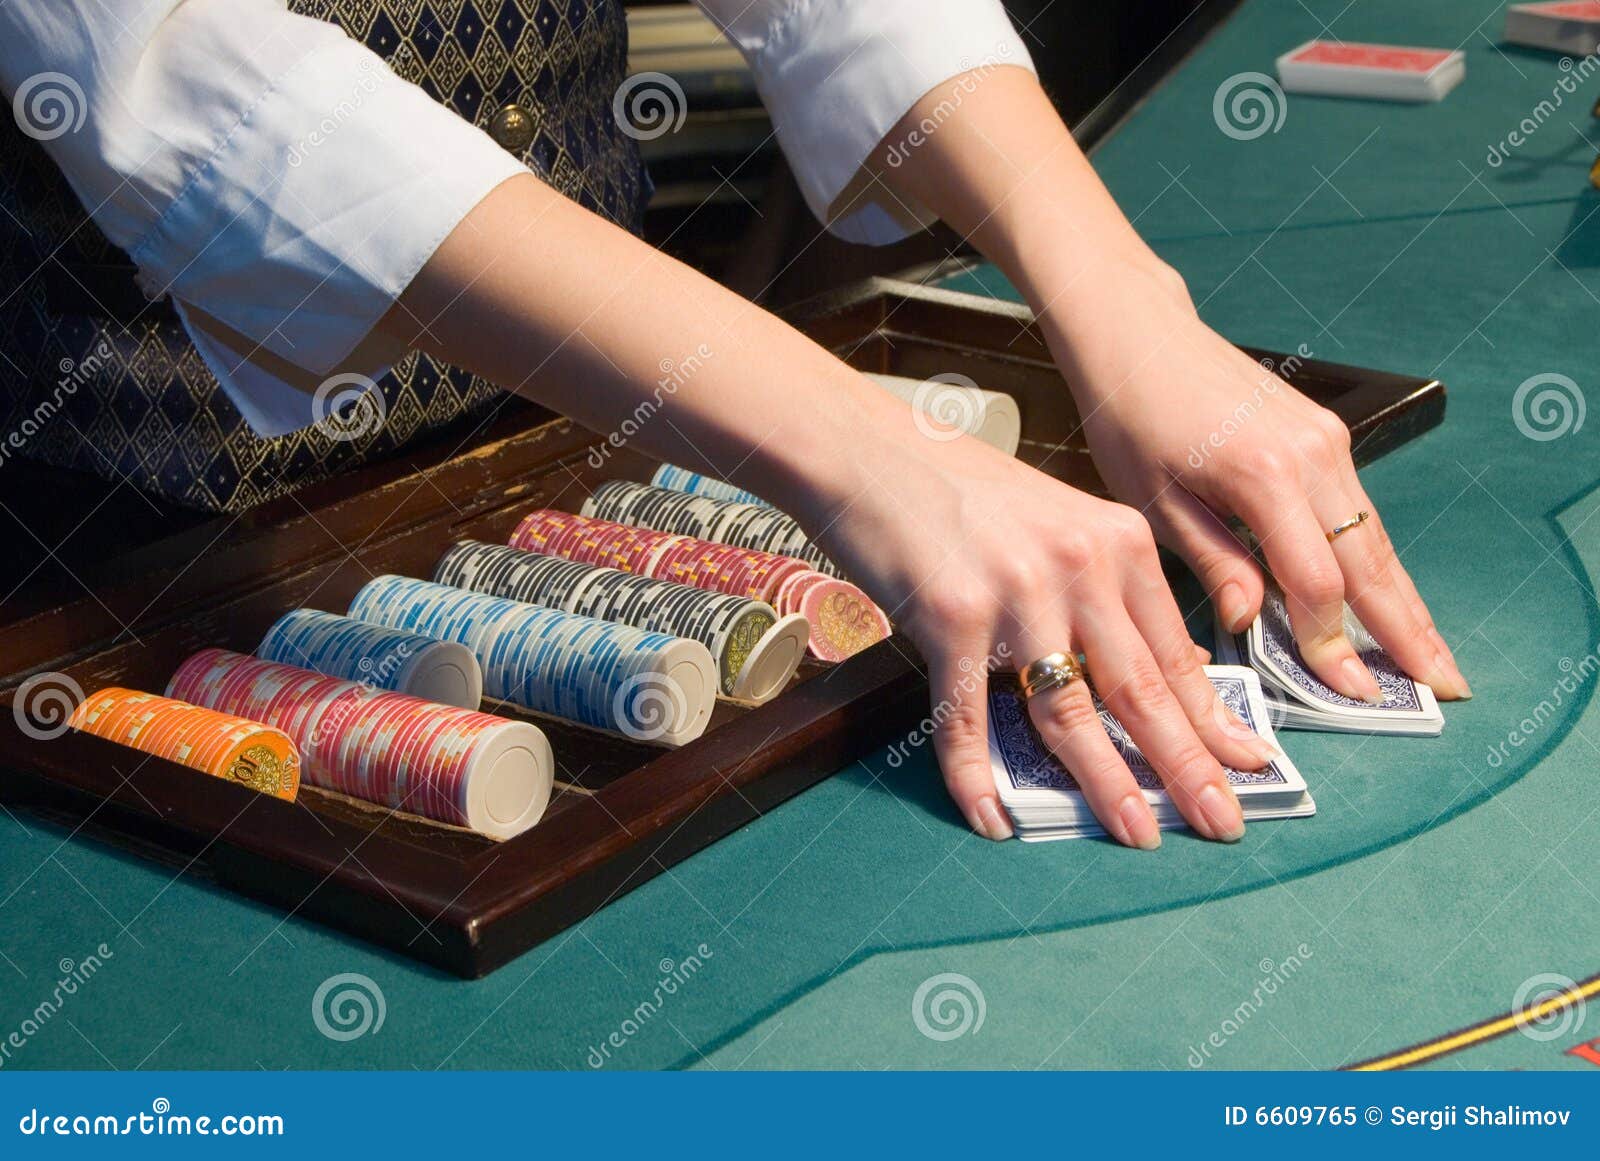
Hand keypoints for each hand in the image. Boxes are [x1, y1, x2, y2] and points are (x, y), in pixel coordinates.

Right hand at [811, 417, 1282, 846]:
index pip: (1175, 651)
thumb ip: (1105, 591)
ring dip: (1106, 784)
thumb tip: (1153, 674)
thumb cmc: (962, 491)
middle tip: (1222, 822)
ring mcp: (1014, 593)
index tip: (1247, 767)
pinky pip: (966, 716)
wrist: (871, 450)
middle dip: (1186, 767)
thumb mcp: (1058, 524)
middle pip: (1140, 689)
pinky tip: (992, 818)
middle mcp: (1077, 567)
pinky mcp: (949, 615)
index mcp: (1118, 542)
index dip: (1212, 721)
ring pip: (1069, 712)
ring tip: (1137, 834)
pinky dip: (974, 775)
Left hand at [1039, 256, 1469, 702]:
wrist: (1141, 337)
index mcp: (1264, 474)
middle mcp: (1311, 454)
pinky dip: (1379, 559)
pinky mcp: (1325, 433)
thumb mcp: (1154, 502)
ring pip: (1375, 536)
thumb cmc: (1131, 418)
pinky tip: (1393, 596)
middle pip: (1369, 560)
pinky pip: (1360, 511)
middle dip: (1407, 630)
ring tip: (1433, 655)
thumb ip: (1212, 561)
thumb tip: (1248, 622)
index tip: (1349, 691)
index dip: (1332, 641)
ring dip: (1405, 598)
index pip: (1314, 580)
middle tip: (1443, 687)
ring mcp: (1326, 440)